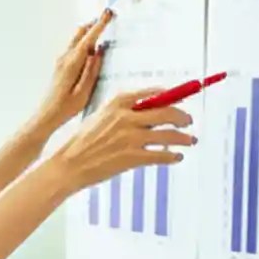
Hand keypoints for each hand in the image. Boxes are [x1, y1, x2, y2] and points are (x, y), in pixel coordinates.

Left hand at [32, 9, 113, 134]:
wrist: (46, 115)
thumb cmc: (66, 107)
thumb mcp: (84, 91)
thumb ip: (92, 70)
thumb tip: (99, 50)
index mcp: (72, 64)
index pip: (88, 39)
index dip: (99, 24)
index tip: (109, 13)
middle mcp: (64, 58)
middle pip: (79, 33)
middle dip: (94, 23)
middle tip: (109, 16)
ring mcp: (61, 61)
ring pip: (76, 39)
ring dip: (89, 32)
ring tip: (105, 28)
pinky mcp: (61, 65)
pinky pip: (74, 48)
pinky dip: (85, 42)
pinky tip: (94, 47)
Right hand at [52, 87, 195, 191]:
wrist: (69, 165)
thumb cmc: (81, 143)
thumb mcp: (98, 118)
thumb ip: (121, 112)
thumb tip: (148, 111)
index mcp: (116, 104)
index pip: (151, 93)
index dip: (169, 95)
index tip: (179, 98)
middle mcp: (125, 118)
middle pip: (166, 112)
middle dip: (182, 117)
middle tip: (188, 121)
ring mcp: (130, 138)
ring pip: (169, 135)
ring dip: (184, 138)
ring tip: (189, 140)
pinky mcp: (132, 157)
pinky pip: (162, 155)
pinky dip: (173, 156)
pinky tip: (176, 157)